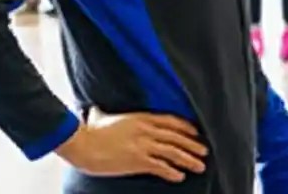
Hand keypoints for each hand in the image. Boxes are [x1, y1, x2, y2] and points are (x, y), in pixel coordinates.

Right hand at [56, 109, 207, 182]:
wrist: (82, 145)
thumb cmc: (88, 132)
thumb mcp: (99, 117)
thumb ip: (101, 113)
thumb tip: (93, 111)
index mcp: (140, 118)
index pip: (170, 121)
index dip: (186, 127)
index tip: (196, 133)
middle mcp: (145, 130)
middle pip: (176, 137)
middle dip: (193, 145)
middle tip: (205, 151)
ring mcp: (143, 145)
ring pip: (173, 152)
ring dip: (188, 159)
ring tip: (200, 166)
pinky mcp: (138, 160)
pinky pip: (160, 167)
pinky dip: (172, 172)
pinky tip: (179, 177)